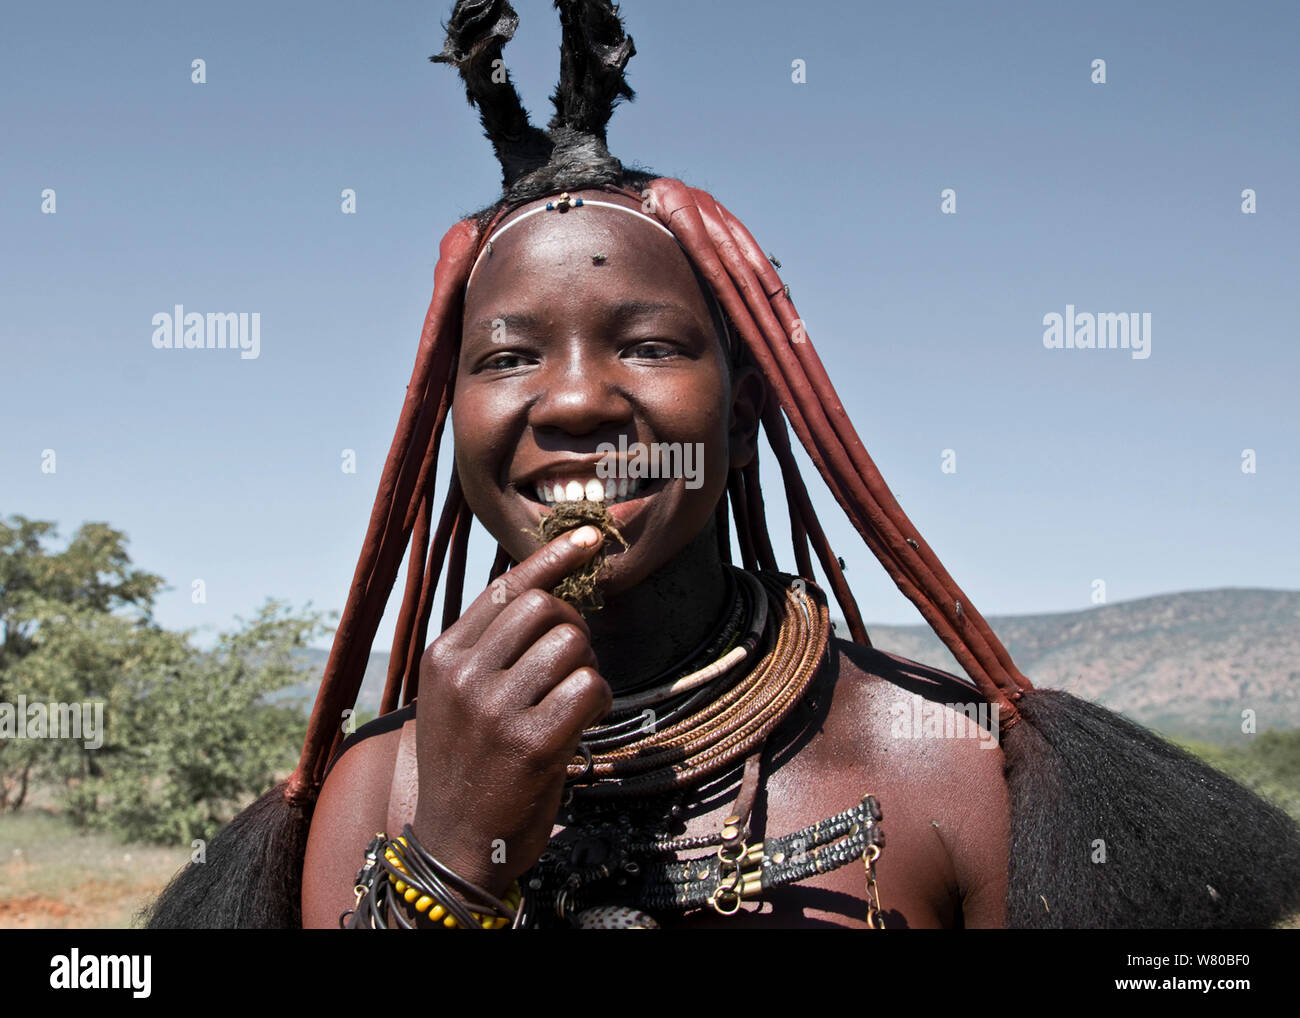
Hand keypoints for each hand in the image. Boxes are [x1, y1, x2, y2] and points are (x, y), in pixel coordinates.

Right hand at [410, 524, 611, 897]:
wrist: (455, 844)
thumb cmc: (468, 763)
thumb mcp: (457, 697)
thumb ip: (490, 647)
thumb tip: (548, 591)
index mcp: (444, 656)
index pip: (508, 587)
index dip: (554, 558)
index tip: (591, 538)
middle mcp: (465, 676)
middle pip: (547, 608)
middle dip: (573, 627)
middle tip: (570, 664)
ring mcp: (496, 709)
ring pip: (573, 644)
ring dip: (585, 669)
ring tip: (568, 700)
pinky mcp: (532, 743)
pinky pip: (590, 688)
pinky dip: (597, 702)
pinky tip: (580, 723)